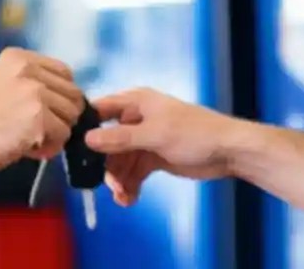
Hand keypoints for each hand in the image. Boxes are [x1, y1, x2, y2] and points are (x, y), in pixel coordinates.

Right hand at [0, 47, 84, 176]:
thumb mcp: (2, 83)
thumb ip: (32, 82)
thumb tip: (68, 99)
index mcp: (19, 57)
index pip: (65, 72)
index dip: (59, 96)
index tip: (43, 111)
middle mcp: (28, 69)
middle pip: (73, 94)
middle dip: (60, 116)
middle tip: (36, 130)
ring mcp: (34, 91)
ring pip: (71, 115)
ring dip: (56, 133)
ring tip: (30, 139)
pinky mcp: (39, 116)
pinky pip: (64, 135)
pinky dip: (50, 147)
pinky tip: (29, 148)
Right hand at [85, 88, 246, 205]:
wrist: (228, 152)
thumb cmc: (193, 133)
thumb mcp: (154, 134)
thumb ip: (120, 138)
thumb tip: (88, 139)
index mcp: (135, 103)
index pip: (100, 111)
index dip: (86, 127)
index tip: (74, 150)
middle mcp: (136, 119)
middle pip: (108, 143)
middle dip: (108, 166)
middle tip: (113, 186)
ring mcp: (145, 140)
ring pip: (121, 161)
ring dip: (119, 180)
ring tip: (124, 198)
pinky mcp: (154, 158)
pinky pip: (134, 172)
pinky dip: (131, 185)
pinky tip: (130, 199)